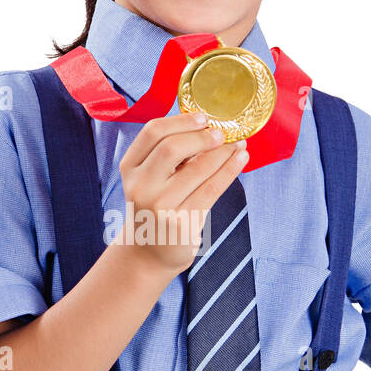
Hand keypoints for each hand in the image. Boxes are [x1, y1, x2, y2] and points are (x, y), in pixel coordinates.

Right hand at [115, 113, 248, 274]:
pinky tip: (240, 160)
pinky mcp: (181, 222)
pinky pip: (212, 189)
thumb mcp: (151, 179)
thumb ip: (170, 155)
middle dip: (202, 136)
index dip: (180, 120)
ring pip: (197, 169)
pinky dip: (229, 170)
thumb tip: (210, 126)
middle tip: (222, 133)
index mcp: (130, 168)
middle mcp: (140, 187)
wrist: (150, 253)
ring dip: (223, 152)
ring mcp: (159, 207)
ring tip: (237, 145)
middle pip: (172, 148)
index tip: (203, 117)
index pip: (152, 133)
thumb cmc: (157, 208)